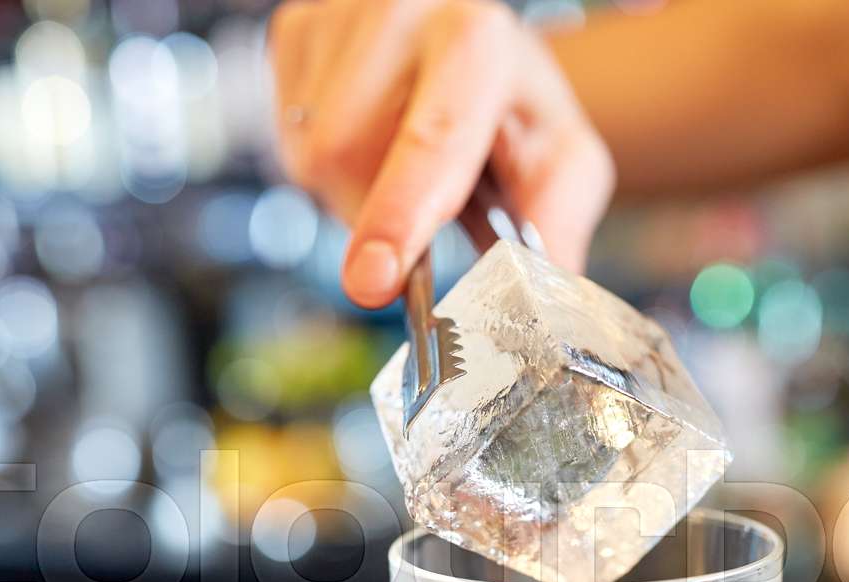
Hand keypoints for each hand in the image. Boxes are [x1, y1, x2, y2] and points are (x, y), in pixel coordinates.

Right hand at [269, 0, 614, 307]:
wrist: (472, 47)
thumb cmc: (511, 110)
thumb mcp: (559, 157)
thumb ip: (558, 221)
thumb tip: (548, 288)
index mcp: (477, 42)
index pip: (430, 140)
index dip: (397, 216)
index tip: (373, 281)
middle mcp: (401, 13)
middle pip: (348, 159)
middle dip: (380, 214)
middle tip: (425, 206)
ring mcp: (337, 18)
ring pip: (311, 158)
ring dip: (353, 195)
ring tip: (399, 165)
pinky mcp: (294, 31)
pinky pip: (289, 142)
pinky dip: (329, 168)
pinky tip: (369, 139)